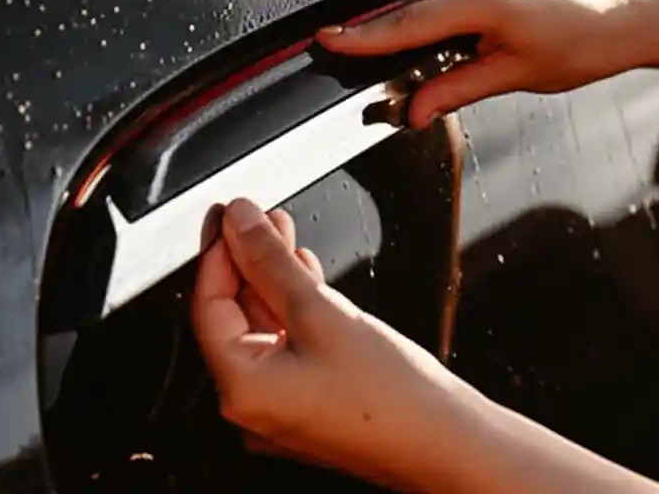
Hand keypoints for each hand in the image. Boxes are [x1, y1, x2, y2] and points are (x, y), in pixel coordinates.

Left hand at [191, 199, 483, 487]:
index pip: (209, 306)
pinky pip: (287, 346)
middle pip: (234, 316)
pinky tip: (303, 274)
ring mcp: (281, 407)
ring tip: (280, 232)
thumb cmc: (394, 398)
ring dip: (271, 277)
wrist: (449, 444)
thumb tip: (240, 222)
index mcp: (242, 390)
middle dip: (246, 259)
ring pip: (263, 327)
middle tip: (251, 214)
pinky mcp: (310, 403)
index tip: (228, 213)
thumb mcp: (323, 312)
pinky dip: (292, 307)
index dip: (218, 252)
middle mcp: (253, 405)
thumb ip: (271, 261)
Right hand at [317, 0, 628, 127]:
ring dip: (418, 32)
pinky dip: (434, 17)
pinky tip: (453, 40)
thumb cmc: (578, 44)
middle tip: (392, 88)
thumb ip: (454, 91)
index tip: (327, 41)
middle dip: (393, 47)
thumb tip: (416, 110)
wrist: (616, 19)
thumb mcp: (512, 75)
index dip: (362, 37)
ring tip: (446, 63)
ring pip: (422, 2)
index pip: (406, 24)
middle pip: (409, 13)